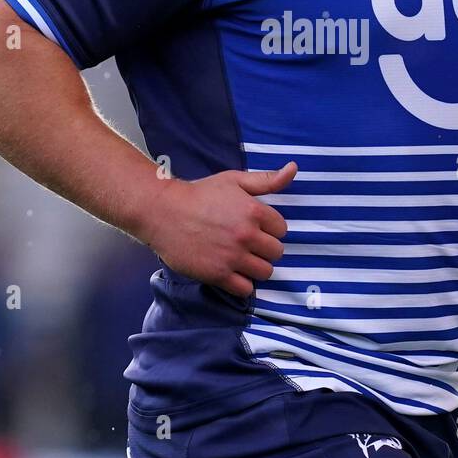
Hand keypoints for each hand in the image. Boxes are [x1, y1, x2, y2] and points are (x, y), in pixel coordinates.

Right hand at [145, 162, 296, 298]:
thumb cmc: (200, 194)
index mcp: (253, 211)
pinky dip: (242, 284)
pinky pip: (246, 289)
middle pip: (276, 252)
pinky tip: (233, 273)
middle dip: (265, 249)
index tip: (256, 228)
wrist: (163, 211)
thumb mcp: (234, 180)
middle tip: (249, 244)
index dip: (270, 229)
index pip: (282, 229)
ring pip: (265, 272)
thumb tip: (294, 168)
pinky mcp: (218, 274)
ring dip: (256, 267)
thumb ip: (266, 179)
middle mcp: (246, 235)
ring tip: (242, 260)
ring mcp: (232, 256)